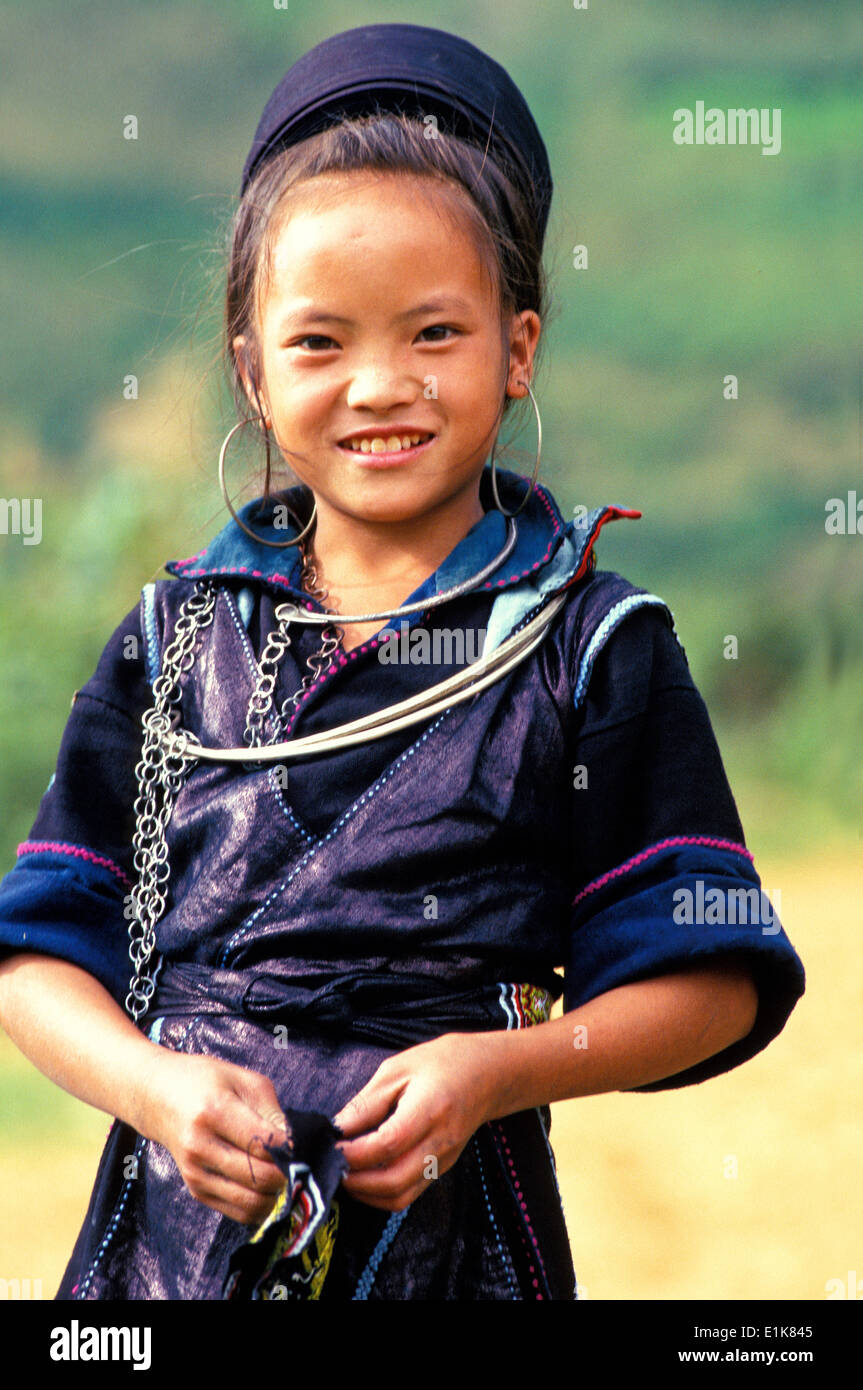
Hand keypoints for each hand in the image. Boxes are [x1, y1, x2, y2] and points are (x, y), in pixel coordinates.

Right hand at [141, 1050, 289, 1225]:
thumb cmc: (206, 1082)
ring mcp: (195, 1173)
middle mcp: (200, 1146)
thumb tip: (296, 1146)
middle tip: (300, 1166)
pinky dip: (261, 1207)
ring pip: (251, 1202)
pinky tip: (270, 1190)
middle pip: (259, 1176)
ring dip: (277, 1196)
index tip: (302, 1144)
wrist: (158, 1098)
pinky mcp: (196, 1190)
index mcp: (214, 1111)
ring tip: (288, 1178)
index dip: (291, 1148)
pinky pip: (238, 1212)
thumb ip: (271, 1112)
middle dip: (288, 1175)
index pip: (264, 1144)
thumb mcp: (243, 1080)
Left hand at [332, 1032, 501, 1212]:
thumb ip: (366, 1103)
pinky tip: (365, 1176)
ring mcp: (443, 1160)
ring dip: (367, 1193)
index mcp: (429, 1110)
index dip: (354, 1152)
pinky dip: (382, 1193)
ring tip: (345, 1174)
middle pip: (395, 1181)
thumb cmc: (440, 1063)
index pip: (388, 1144)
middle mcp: (439, 1142)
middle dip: (356, 1182)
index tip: (330, 1146)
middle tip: (332, 1166)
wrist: (487, 1074)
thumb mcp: (397, 1069)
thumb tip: (335, 1129)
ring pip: (401, 1196)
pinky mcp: (441, 1169)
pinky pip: (409, 1193)